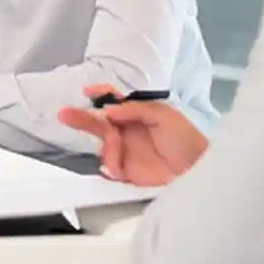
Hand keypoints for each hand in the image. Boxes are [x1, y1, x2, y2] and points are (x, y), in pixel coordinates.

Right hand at [57, 84, 207, 185]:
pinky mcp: (128, 172)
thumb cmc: (186, 139)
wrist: (199, 170)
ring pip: (103, 148)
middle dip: (81, 118)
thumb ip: (135, 109)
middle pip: (99, 122)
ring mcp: (127, 151)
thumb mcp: (164, 115)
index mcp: (137, 114)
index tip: (86, 91)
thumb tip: (108, 110)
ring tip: (118, 160)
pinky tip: (115, 170)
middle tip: (65, 114)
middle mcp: (128, 131)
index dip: (99, 94)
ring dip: (108, 153)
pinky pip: (109, 168)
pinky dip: (110, 169)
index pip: (113, 100)